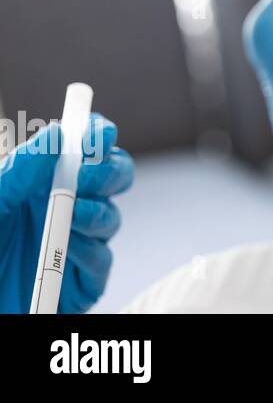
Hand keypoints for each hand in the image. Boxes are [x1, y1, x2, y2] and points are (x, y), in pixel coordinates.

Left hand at [0, 115, 133, 313]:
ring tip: (72, 215)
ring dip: (97, 212)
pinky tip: (69, 248)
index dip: (97, 134)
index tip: (97, 135)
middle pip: (113, 177)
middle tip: (86, 176)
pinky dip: (90, 251)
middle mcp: (64, 209)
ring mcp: (76, 244)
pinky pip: (102, 261)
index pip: (83, 148)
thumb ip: (17, 171)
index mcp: (40, 184)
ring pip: (111, 218)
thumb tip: (55, 134)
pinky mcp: (82, 281)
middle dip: (109, 171)